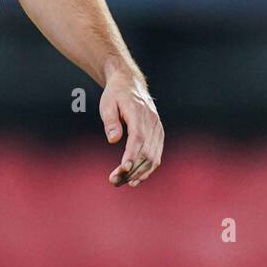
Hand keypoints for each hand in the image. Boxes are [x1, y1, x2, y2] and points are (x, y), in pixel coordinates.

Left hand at [100, 71, 163, 187]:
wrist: (130, 84)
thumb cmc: (116, 94)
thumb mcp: (107, 104)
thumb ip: (110, 121)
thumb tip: (113, 139)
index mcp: (139, 112)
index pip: (138, 137)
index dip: (131, 155)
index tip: (123, 169)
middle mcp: (152, 121)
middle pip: (146, 151)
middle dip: (132, 169)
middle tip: (114, 181)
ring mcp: (157, 128)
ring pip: (154, 156)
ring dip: (140, 173)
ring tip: (124, 183)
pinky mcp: (159, 133)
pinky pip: (157, 154)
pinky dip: (149, 168)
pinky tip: (137, 178)